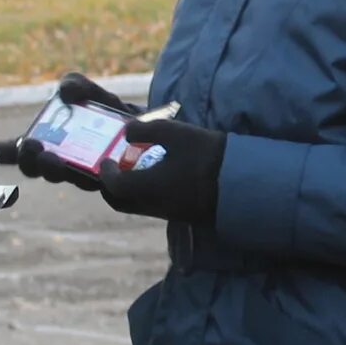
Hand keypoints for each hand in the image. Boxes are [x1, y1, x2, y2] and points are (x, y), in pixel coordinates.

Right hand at [0, 75, 132, 180]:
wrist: (149, 128)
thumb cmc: (108, 111)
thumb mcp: (91, 93)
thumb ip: (77, 86)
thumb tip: (65, 91)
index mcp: (50, 145)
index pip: (22, 152)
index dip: (7, 153)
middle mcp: (66, 164)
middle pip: (41, 169)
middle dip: (31, 160)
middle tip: (30, 147)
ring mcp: (90, 175)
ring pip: (71, 178)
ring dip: (56, 170)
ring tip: (52, 159)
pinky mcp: (117, 182)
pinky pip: (108, 185)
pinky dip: (103, 176)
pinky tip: (100, 166)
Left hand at [97, 118, 226, 224]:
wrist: (240, 180)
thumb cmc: (205, 154)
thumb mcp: (176, 133)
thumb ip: (147, 130)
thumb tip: (127, 132)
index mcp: (146, 187)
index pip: (114, 185)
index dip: (106, 173)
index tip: (105, 160)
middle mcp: (153, 204)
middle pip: (121, 203)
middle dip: (111, 188)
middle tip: (113, 170)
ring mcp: (168, 212)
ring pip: (137, 207)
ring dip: (129, 192)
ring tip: (135, 170)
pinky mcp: (183, 214)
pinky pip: (154, 207)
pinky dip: (146, 194)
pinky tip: (157, 177)